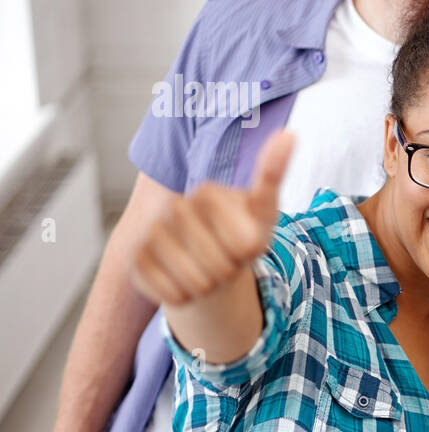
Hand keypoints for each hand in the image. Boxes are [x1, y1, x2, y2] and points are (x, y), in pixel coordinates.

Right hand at [129, 131, 293, 306]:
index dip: (249, 252)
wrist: (210, 260)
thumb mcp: (264, 210)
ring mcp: (151, 235)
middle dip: (229, 271)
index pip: (241, 244)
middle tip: (224, 257)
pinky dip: (186, 297)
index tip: (244, 241)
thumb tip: (290, 134)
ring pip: (196, 284)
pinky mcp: (136, 263)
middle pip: (218, 266)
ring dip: (209, 287)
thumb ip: (272, 176)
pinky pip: (172, 296)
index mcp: (206, 192)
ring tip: (207, 268)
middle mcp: (173, 209)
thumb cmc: (242, 233)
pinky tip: (184, 280)